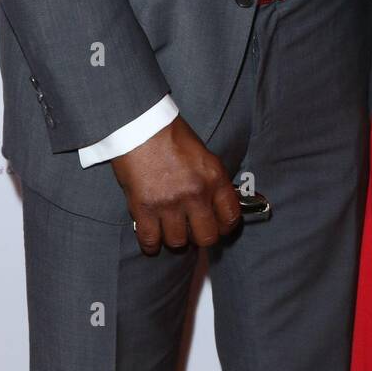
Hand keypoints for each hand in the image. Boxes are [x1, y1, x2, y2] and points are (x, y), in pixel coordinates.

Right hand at [111, 115, 241, 253]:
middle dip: (200, 237)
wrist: (141, 127)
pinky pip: (150, 241)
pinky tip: (152, 237)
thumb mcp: (204, 155)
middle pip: (207, 237)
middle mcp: (195, 194)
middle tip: (192, 230)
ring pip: (178, 243)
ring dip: (174, 238)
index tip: (218, 227)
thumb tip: (218, 205)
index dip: (225, 227)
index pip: (230, 217)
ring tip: (170, 228)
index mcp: (214, 178)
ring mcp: (169, 204)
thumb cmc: (171, 136)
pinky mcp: (144, 209)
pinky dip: (150, 244)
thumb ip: (212, 182)